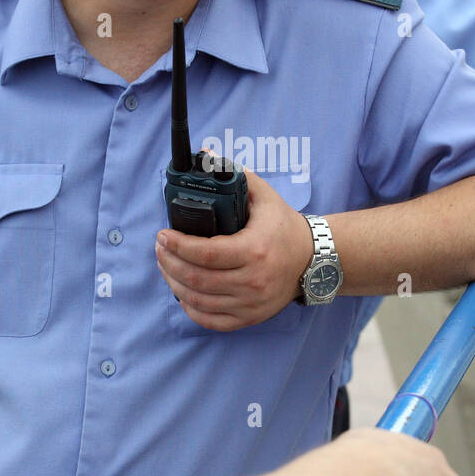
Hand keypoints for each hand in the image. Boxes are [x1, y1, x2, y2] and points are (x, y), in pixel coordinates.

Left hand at [155, 168, 313, 329]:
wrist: (314, 261)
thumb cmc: (285, 227)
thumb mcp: (265, 197)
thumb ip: (237, 176)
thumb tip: (206, 155)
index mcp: (254, 250)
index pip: (206, 253)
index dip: (178, 246)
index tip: (162, 235)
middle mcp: (253, 281)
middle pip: (197, 279)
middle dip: (169, 263)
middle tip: (160, 248)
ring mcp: (251, 303)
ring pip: (199, 301)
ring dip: (174, 283)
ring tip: (166, 266)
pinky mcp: (250, 317)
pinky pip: (212, 320)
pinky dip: (191, 308)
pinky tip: (182, 293)